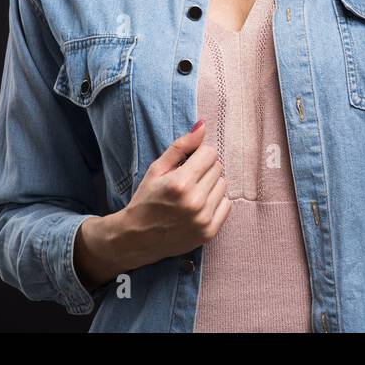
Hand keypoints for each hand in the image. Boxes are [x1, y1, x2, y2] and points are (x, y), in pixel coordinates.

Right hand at [114, 121, 232, 268]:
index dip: (199, 155)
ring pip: (223, 185)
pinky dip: (216, 202)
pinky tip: (200, 205)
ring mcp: (203, 219)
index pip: (209, 153)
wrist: (137, 238)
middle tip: (188, 178)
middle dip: (204, 168)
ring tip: (193, 192)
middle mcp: (194, 202)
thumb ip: (181, 146)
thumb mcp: (157, 169)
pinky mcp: (209, 232)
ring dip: (211, 185)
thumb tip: (203, 125)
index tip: (188, 163)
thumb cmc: (146, 200)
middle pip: (218, 168)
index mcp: (180, 183)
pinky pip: (227, 205)